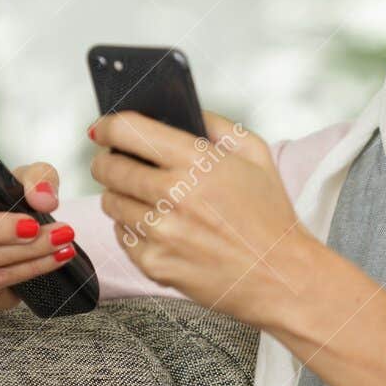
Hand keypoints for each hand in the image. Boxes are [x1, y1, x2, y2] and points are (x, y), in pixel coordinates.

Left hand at [88, 109, 316, 326]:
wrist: (282, 277)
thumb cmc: (271, 217)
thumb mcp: (256, 154)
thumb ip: (216, 124)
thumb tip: (177, 108)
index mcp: (198, 161)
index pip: (128, 131)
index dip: (108, 126)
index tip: (103, 129)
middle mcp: (175, 195)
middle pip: (109, 167)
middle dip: (107, 161)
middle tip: (114, 162)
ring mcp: (162, 233)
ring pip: (110, 202)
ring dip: (119, 196)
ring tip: (141, 197)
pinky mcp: (155, 264)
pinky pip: (121, 236)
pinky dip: (132, 229)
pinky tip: (157, 228)